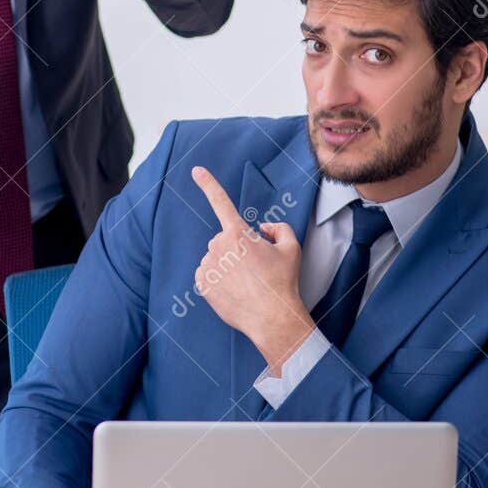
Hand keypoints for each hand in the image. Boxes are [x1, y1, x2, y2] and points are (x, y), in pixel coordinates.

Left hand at [191, 166, 313, 372]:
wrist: (272, 317)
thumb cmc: (282, 282)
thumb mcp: (291, 247)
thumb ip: (277, 228)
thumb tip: (262, 229)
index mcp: (238, 233)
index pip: (221, 202)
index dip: (208, 184)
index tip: (196, 170)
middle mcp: (218, 246)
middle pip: (223, 239)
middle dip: (236, 248)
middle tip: (255, 268)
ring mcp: (207, 266)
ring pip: (215, 258)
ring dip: (226, 265)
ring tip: (246, 282)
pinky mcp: (201, 284)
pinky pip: (207, 274)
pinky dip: (217, 279)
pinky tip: (234, 290)